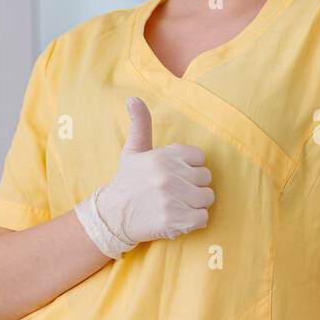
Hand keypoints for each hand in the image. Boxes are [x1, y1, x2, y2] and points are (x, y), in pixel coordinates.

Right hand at [75, 97, 214, 257]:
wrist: (112, 216)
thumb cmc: (128, 181)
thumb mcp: (133, 150)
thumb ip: (140, 124)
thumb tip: (134, 98)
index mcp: (164, 156)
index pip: (200, 158)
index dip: (189, 168)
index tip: (175, 175)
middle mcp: (169, 176)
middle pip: (206, 178)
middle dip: (193, 186)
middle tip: (174, 192)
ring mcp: (173, 199)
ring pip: (207, 198)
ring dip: (196, 203)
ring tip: (177, 204)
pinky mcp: (176, 221)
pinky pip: (203, 218)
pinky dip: (194, 220)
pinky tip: (178, 217)